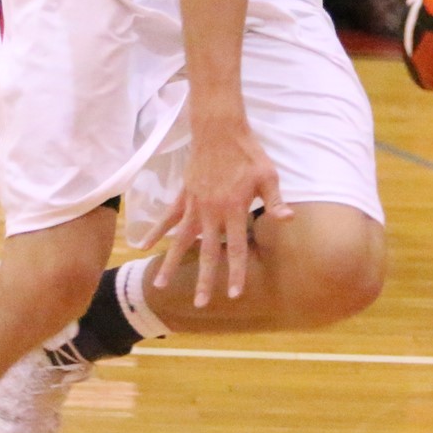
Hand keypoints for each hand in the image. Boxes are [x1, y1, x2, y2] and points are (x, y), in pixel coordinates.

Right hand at [151, 113, 291, 307]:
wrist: (220, 128)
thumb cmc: (248, 152)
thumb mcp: (268, 175)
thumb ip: (275, 200)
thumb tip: (288, 219)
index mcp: (234, 209)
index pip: (237, 248)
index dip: (236, 273)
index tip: (234, 295)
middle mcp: (212, 212)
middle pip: (208, 252)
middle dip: (205, 280)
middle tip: (201, 304)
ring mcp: (194, 204)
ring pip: (181, 240)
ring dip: (171, 264)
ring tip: (160, 285)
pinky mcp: (183, 195)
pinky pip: (168, 218)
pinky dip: (156, 232)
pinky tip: (144, 246)